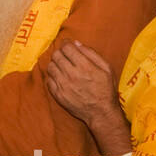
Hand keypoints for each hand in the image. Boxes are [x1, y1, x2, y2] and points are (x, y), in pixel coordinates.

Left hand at [44, 40, 130, 155]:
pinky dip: (53, 77)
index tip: (67, 44)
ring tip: (62, 66)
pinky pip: (48, 80)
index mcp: (84, 66)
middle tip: (65, 55)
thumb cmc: (106, 90)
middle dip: (60, 52)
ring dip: (55, 64)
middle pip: (56, 55)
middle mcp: (72, 74)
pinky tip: (60, 78)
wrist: (101, 112)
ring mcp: (63, 85)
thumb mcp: (106, 68)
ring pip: (50, 67)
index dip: (66, 43)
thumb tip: (76, 43)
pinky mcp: (58, 95)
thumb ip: (91, 54)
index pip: (66, 47)